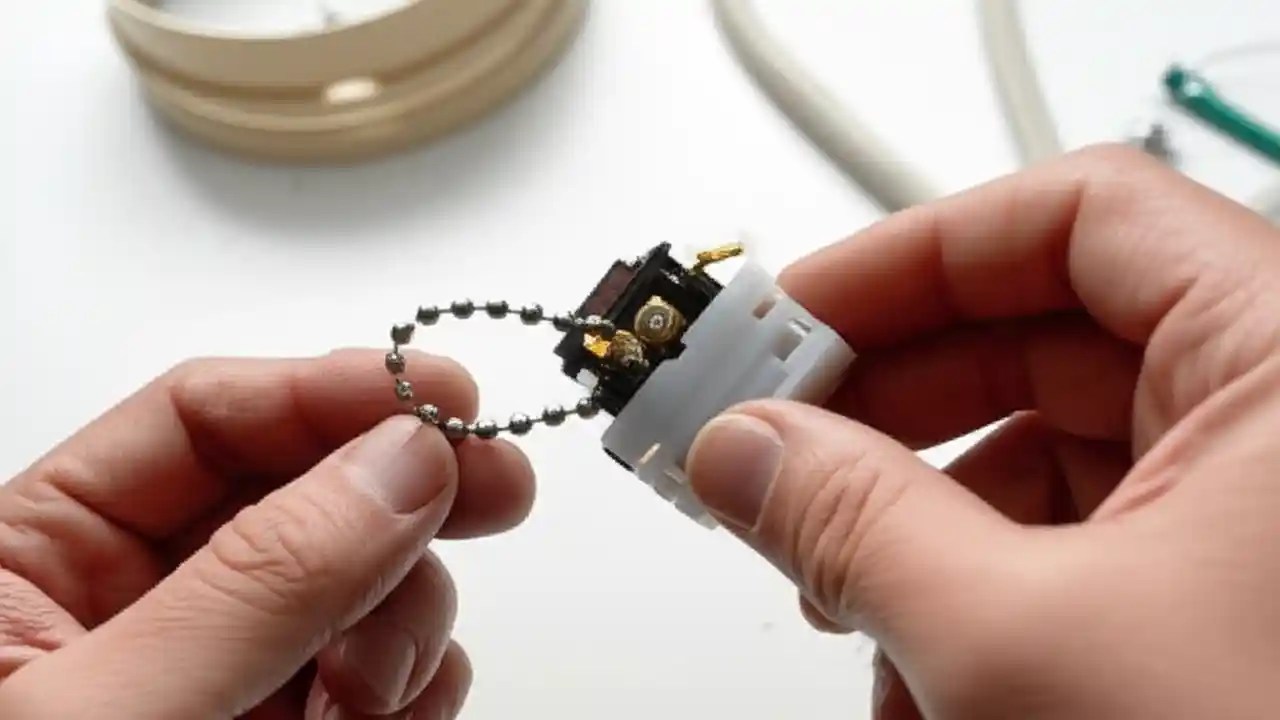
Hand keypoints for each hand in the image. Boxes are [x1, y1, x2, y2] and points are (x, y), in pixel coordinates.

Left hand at [0, 350, 534, 718]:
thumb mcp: (116, 712)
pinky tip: (388, 718)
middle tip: (497, 486)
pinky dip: (417, 687)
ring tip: (370, 691)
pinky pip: (391, 669)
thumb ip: (260, 583)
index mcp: (40, 560)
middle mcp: (142, 604)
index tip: (441, 394)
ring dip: (405, 618)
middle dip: (409, 488)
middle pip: (310, 486)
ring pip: (370, 577)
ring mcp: (231, 669)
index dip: (330, 391)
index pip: (203, 417)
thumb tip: (400, 462)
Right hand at [686, 146, 1279, 718]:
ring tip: (841, 591)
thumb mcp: (1019, 646)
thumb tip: (742, 450)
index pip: (1078, 220)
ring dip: (921, 519)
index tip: (793, 316)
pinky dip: (978, 588)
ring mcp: (1262, 513)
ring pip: (1049, 452)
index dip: (916, 254)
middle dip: (893, 400)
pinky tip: (920, 664)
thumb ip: (852, 523)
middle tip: (775, 439)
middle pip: (1047, 333)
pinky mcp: (1231, 595)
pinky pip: (1078, 544)